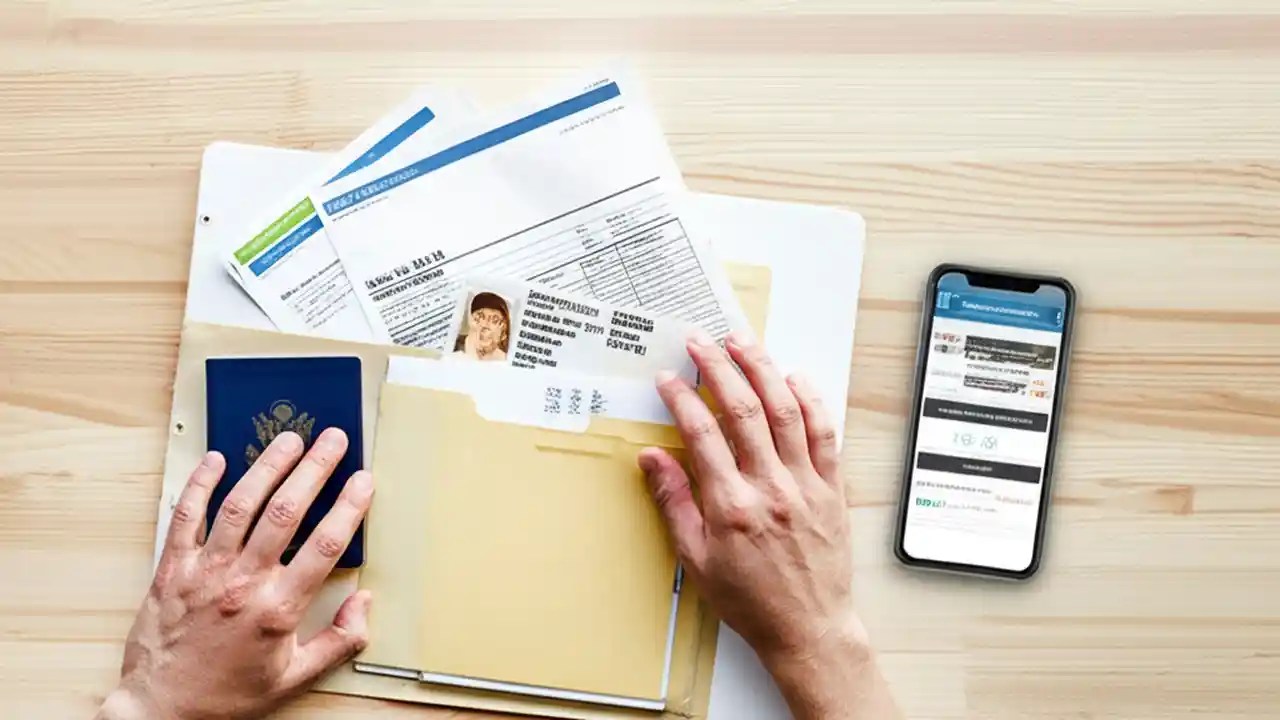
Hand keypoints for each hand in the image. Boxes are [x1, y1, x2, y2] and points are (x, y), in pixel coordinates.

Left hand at [97, 428, 373, 719]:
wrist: (162, 709)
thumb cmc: (227, 695)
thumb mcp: (295, 678)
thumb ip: (339, 641)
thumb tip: (364, 605)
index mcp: (277, 609)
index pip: (324, 546)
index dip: (349, 508)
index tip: (363, 481)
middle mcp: (242, 584)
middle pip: (285, 512)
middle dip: (314, 469)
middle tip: (333, 440)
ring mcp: (205, 572)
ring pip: (239, 506)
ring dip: (266, 467)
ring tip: (288, 440)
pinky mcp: (172, 569)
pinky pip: (186, 517)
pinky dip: (199, 485)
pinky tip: (216, 460)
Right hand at [639, 330, 899, 719]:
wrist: (808, 628)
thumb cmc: (750, 601)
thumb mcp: (696, 559)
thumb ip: (674, 503)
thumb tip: (652, 458)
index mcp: (732, 506)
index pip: (702, 434)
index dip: (682, 398)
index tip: (668, 378)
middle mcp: (771, 488)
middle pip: (744, 410)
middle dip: (719, 368)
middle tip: (700, 342)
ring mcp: (806, 485)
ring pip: (786, 411)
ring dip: (762, 370)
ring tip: (742, 343)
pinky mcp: (832, 488)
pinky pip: (824, 433)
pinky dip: (811, 400)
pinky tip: (794, 378)